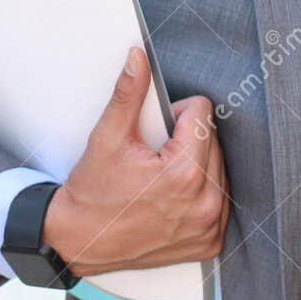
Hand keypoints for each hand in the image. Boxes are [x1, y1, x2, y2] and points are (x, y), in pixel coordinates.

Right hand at [41, 46, 228, 276]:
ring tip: (161, 176)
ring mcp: (209, 226)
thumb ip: (128, 94)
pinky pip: (219, 199)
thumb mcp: (107, 138)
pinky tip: (173, 196)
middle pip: (213, 140)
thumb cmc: (92, 193)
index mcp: (184, 174)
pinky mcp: (209, 241)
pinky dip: (201, 192)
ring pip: (219, 168)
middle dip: (186, 139)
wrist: (80, 241)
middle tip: (153, 155)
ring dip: (197, 163)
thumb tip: (138, 58)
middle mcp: (204, 203)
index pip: (202, 113)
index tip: (154, 131)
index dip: (175, 114)